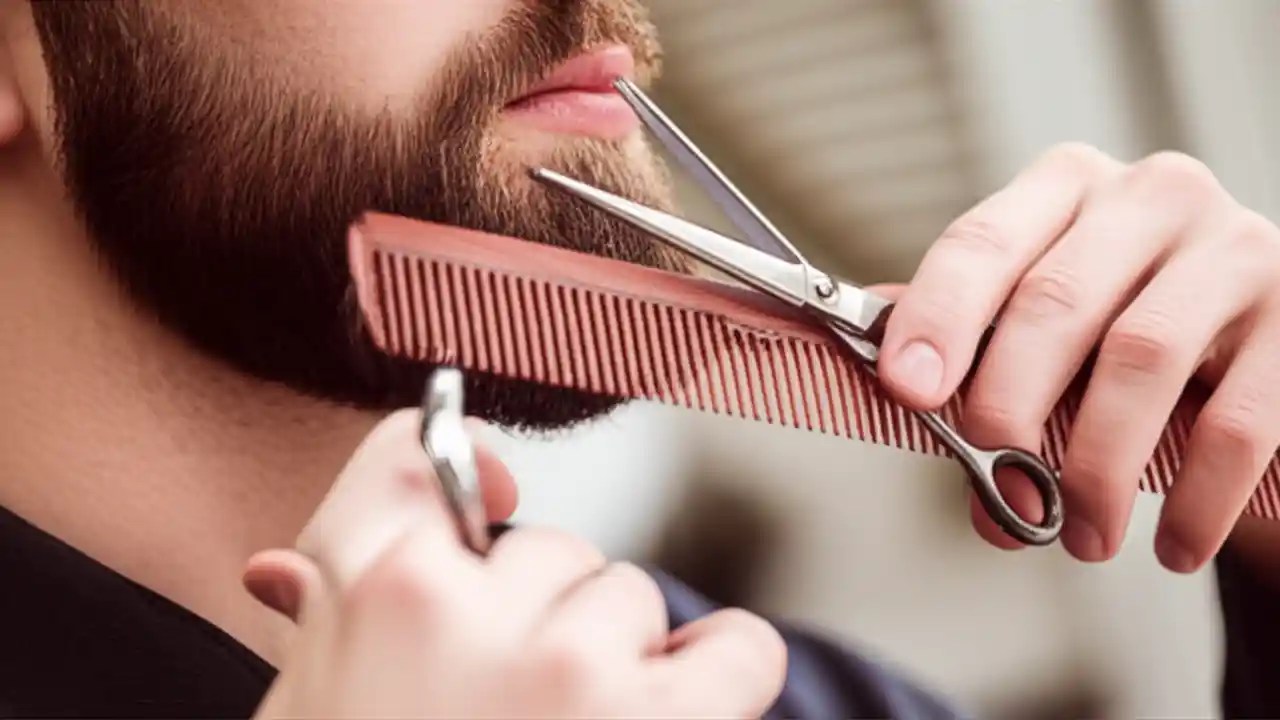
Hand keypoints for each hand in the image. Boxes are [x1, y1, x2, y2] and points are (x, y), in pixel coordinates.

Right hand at [241, 410, 785, 718]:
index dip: (458, 467)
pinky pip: (737, 647)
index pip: (414, 454)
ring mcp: (563, 662)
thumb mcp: (308, 710)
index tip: (487, 498)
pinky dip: (719, 680)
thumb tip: (291, 572)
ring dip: (615, 662)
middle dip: (540, 617)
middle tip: (505, 710)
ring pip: (632, 598)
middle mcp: (461, 604)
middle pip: (552, 548)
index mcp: (363, 589)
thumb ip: (320, 623)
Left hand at [875, 144, 1279, 572]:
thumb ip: (963, 326)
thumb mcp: (1041, 309)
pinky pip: (1239, 421)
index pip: (981, 243)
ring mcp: (1235, 249)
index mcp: (1065, 189)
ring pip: (1143, 357)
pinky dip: (1194, 498)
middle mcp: (1150, 198)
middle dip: (1008, 408)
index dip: (937, 317)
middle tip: (996, 490)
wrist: (1254, 343)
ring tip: (1081, 537)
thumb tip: (861, 359)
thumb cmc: (1119, 324)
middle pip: (1053, 301)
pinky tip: (1170, 546)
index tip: (907, 390)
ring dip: (1097, 467)